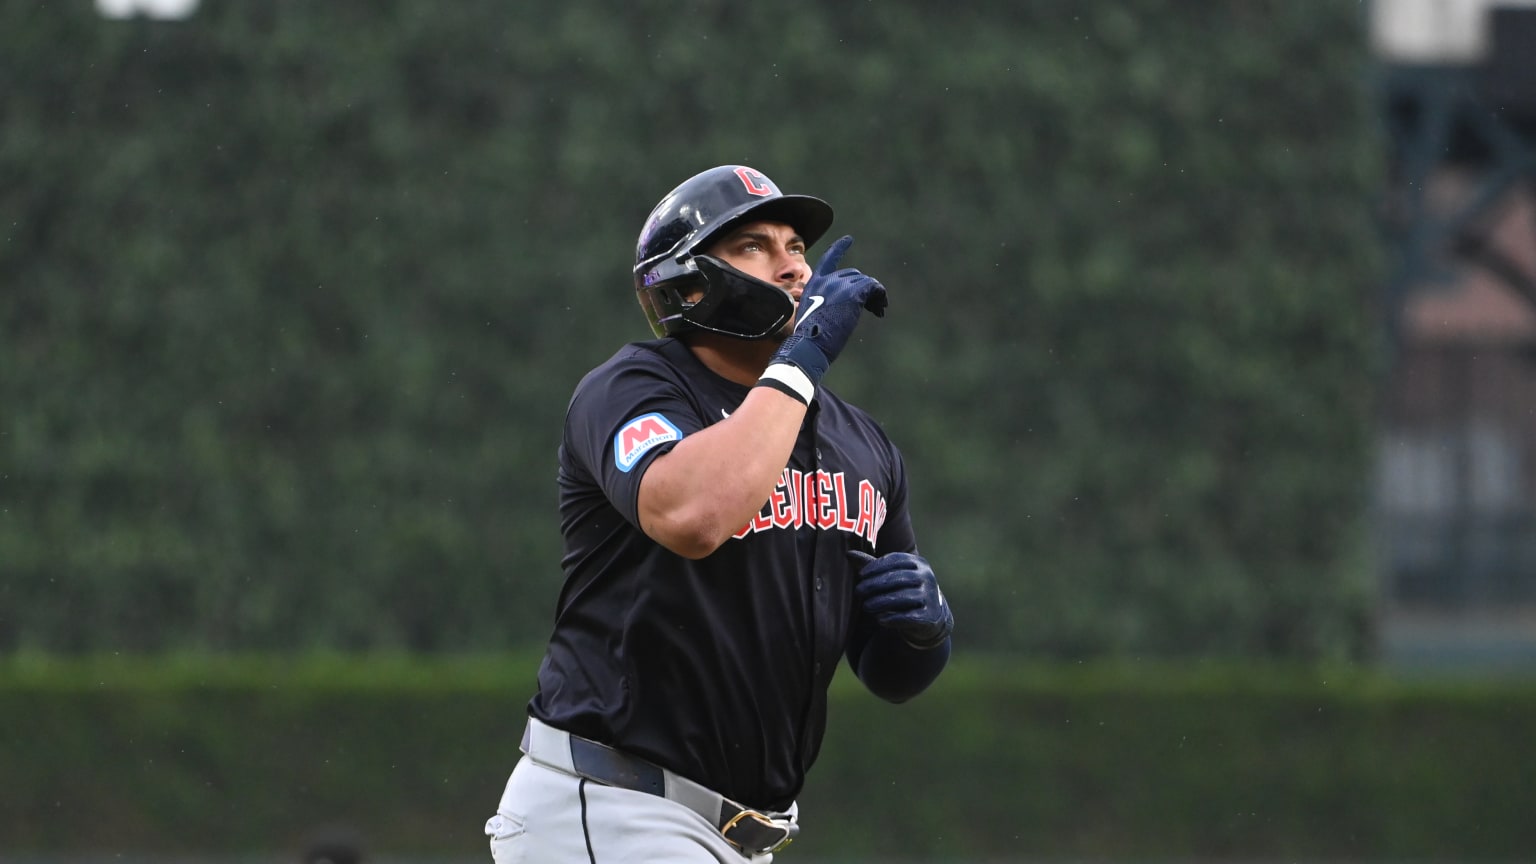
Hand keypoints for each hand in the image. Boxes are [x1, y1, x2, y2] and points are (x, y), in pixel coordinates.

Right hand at [769, 235, 885, 385]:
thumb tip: (840, 307)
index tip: (848, 239)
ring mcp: (839, 285)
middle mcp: (827, 280)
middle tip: (872, 307)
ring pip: (866, 282)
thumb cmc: (809, 338)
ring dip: (875, 296)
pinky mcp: (853, 293)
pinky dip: (880, 296)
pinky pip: (874, 288)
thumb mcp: (811, 314)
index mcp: (814, 284)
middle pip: (853, 275)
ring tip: (879, 310)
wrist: (809, 345)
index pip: (828, 259)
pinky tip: (881, 309)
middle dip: (864, 289)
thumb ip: (823, 303)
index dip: (839, 248)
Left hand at [848, 550, 952, 648]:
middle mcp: (927, 577)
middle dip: (875, 585)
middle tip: (858, 591)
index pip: (896, 560)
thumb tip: (848, 553)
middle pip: (898, 578)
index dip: (877, 566)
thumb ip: (871, 565)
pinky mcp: (929, 616)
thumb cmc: (904, 590)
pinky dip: (893, 618)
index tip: (861, 575)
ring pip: (903, 597)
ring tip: (866, 606)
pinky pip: (909, 616)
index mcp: (918, 563)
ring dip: (881, 601)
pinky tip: (880, 619)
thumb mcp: (891, 576)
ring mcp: (930, 596)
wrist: (929, 615)